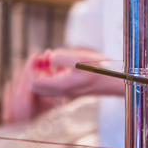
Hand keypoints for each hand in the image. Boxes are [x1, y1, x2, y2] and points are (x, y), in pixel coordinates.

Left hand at [2, 47, 122, 123]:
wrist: (117, 80)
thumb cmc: (101, 70)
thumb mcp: (81, 59)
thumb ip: (62, 57)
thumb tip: (50, 56)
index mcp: (62, 86)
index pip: (34, 84)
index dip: (31, 70)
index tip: (37, 56)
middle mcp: (63, 91)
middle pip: (37, 86)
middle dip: (35, 70)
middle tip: (41, 56)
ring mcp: (68, 91)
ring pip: (45, 85)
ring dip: (43, 70)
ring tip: (49, 56)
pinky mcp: (73, 87)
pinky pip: (55, 82)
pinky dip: (52, 72)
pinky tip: (60, 62)